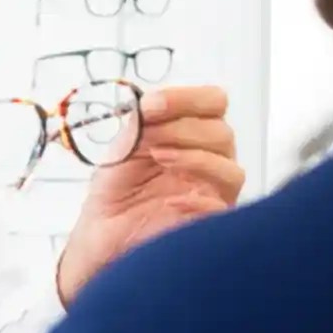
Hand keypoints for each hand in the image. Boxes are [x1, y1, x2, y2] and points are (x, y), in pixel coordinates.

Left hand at [56, 86, 243, 304]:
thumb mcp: (124, 145)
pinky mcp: (212, 221)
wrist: (102, 234)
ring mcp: (213, 190)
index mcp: (190, 133)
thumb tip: (151, 103)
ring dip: (192, 156)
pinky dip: (197, 193)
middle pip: (223, 132)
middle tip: (150, 135)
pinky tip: (170, 195)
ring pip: (230, 167)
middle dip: (183, 127)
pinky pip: (223, 204)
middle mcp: (209, 158)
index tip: (152, 104)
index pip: (211, 103)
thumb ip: (141, 123)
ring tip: (158, 158)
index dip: (186, 98)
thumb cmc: (116, 190)